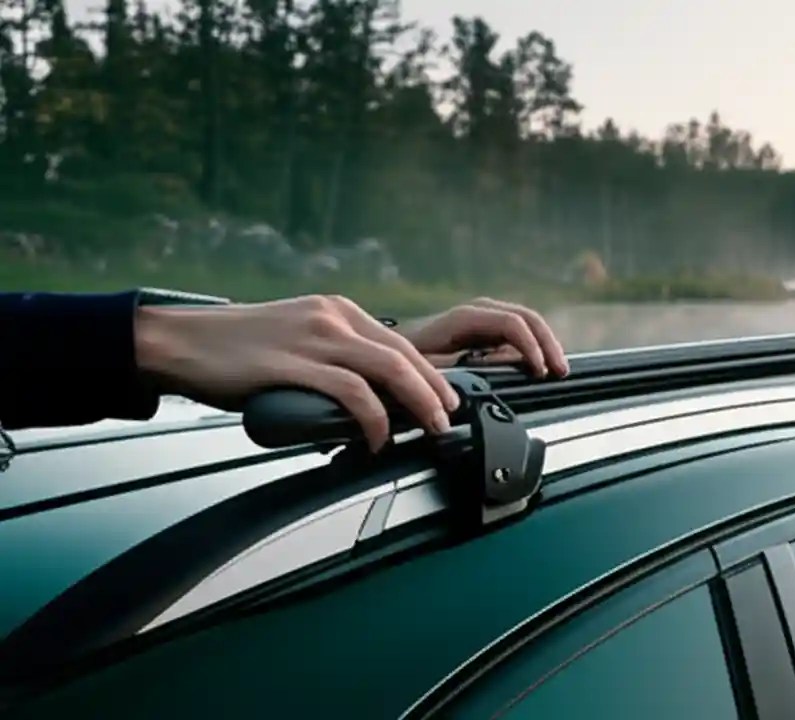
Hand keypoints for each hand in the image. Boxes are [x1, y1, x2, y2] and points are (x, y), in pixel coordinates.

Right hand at [135, 294, 464, 451]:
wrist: (179, 342)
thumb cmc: (232, 349)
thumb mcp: (295, 340)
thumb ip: (330, 358)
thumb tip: (364, 398)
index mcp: (335, 310)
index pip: (399, 342)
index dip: (429, 373)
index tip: (444, 399)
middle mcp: (331, 317)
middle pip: (403, 354)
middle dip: (434, 390)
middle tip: (448, 419)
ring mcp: (313, 338)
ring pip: (387, 368)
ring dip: (417, 402)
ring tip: (429, 428)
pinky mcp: (293, 363)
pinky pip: (350, 391)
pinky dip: (373, 418)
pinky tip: (377, 438)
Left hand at [397, 297, 569, 377]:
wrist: (382, 355)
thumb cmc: (399, 365)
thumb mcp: (425, 371)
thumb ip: (460, 371)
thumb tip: (497, 374)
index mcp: (463, 319)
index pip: (510, 322)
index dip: (530, 346)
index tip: (539, 372)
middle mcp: (475, 312)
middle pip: (525, 317)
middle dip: (547, 343)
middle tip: (561, 371)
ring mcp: (480, 319)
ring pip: (524, 322)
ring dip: (544, 344)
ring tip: (556, 369)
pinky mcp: (481, 330)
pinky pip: (515, 332)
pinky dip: (532, 347)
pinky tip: (537, 366)